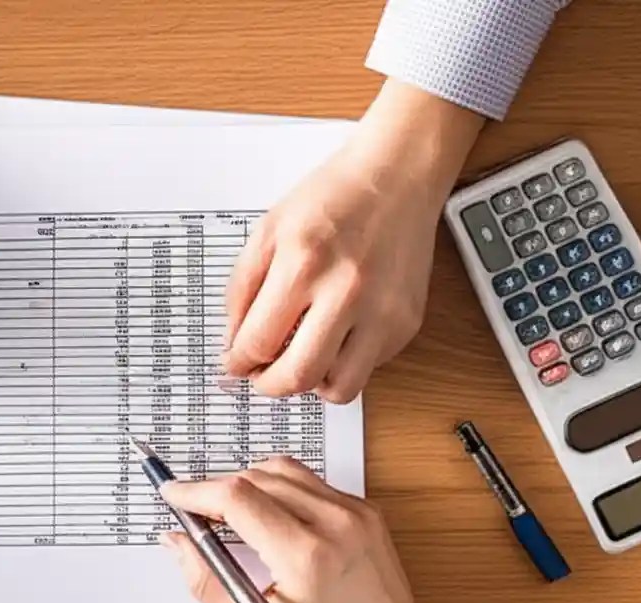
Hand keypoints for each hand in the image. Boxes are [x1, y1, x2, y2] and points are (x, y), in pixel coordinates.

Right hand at [159, 458, 508, 602]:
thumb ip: (207, 580)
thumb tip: (177, 543)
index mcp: (308, 556)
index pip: (236, 496)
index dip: (195, 491)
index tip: (174, 494)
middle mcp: (338, 524)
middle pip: (256, 476)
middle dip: (218, 489)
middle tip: (197, 515)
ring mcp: (357, 514)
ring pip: (284, 469)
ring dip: (249, 484)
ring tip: (232, 516)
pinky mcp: (368, 512)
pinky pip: (312, 482)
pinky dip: (282, 492)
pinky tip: (273, 521)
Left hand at [222, 79, 484, 400]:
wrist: (397, 176)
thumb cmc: (333, 198)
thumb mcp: (268, 231)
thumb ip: (242, 289)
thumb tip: (233, 343)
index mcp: (303, 265)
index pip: (258, 343)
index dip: (239, 362)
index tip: (236, 363)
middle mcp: (346, 292)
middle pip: (298, 376)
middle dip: (269, 385)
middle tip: (261, 375)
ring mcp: (382, 312)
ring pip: (339, 389)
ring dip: (311, 384)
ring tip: (301, 358)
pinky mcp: (407, 323)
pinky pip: (368, 369)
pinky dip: (344, 363)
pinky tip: (335, 334)